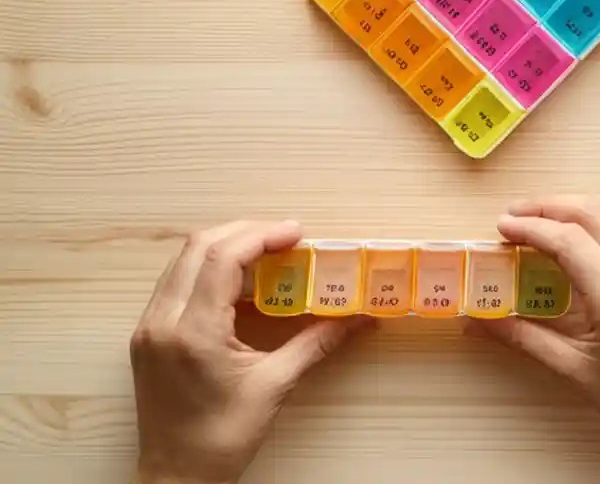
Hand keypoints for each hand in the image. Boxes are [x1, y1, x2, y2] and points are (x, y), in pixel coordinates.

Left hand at [130, 220, 368, 483]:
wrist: (177, 477)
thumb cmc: (223, 438)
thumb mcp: (275, 385)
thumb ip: (316, 342)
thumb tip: (360, 318)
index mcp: (193, 332)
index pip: (222, 259)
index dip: (262, 236)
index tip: (298, 233)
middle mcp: (162, 321)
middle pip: (198, 247)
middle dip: (245, 233)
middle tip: (287, 238)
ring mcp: (149, 327)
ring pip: (183, 261)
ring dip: (226, 248)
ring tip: (269, 253)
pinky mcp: (147, 335)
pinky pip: (176, 283)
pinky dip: (209, 270)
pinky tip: (241, 283)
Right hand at [471, 198, 599, 452]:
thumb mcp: (576, 372)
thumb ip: (525, 339)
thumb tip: (477, 323)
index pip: (570, 241)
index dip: (531, 227)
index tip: (501, 228)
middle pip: (595, 213)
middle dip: (549, 206)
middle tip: (514, 216)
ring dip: (574, 210)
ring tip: (538, 223)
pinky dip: (596, 226)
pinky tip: (573, 243)